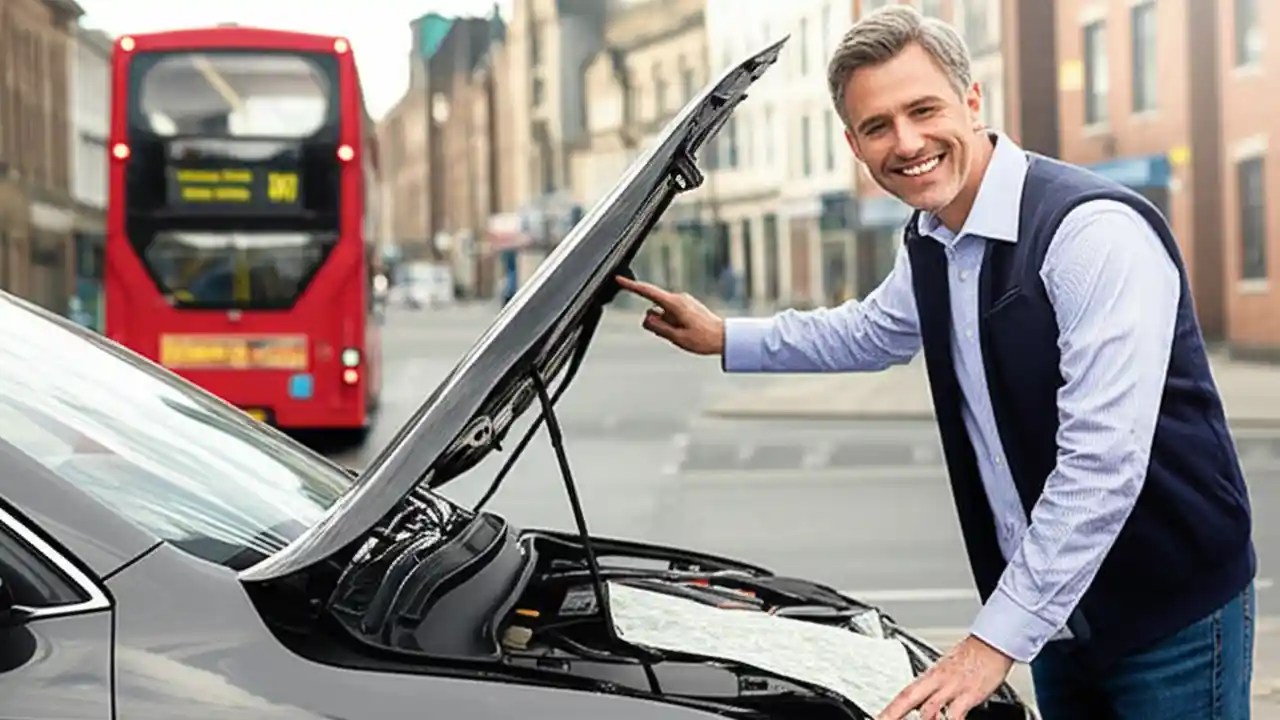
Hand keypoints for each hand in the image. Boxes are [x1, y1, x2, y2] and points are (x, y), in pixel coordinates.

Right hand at [614, 276, 724, 354]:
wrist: (725, 338)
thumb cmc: (703, 338)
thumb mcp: (676, 337)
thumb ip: (658, 327)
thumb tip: (646, 318)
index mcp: (674, 303)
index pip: (647, 292)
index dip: (631, 286)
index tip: (618, 279)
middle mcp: (678, 299)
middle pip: (653, 309)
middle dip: (656, 323)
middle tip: (674, 335)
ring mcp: (683, 302)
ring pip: (662, 314)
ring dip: (666, 325)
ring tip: (684, 335)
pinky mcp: (687, 307)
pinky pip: (670, 315)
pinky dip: (672, 324)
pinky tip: (686, 332)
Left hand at [877, 635, 1013, 719]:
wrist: (992, 644)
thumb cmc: (973, 657)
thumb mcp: (948, 671)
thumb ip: (935, 689)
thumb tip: (925, 704)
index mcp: (931, 676)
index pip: (905, 694)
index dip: (890, 708)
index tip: (879, 718)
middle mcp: (938, 681)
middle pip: (908, 698)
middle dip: (893, 713)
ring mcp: (952, 688)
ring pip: (929, 708)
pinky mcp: (969, 694)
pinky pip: (955, 714)